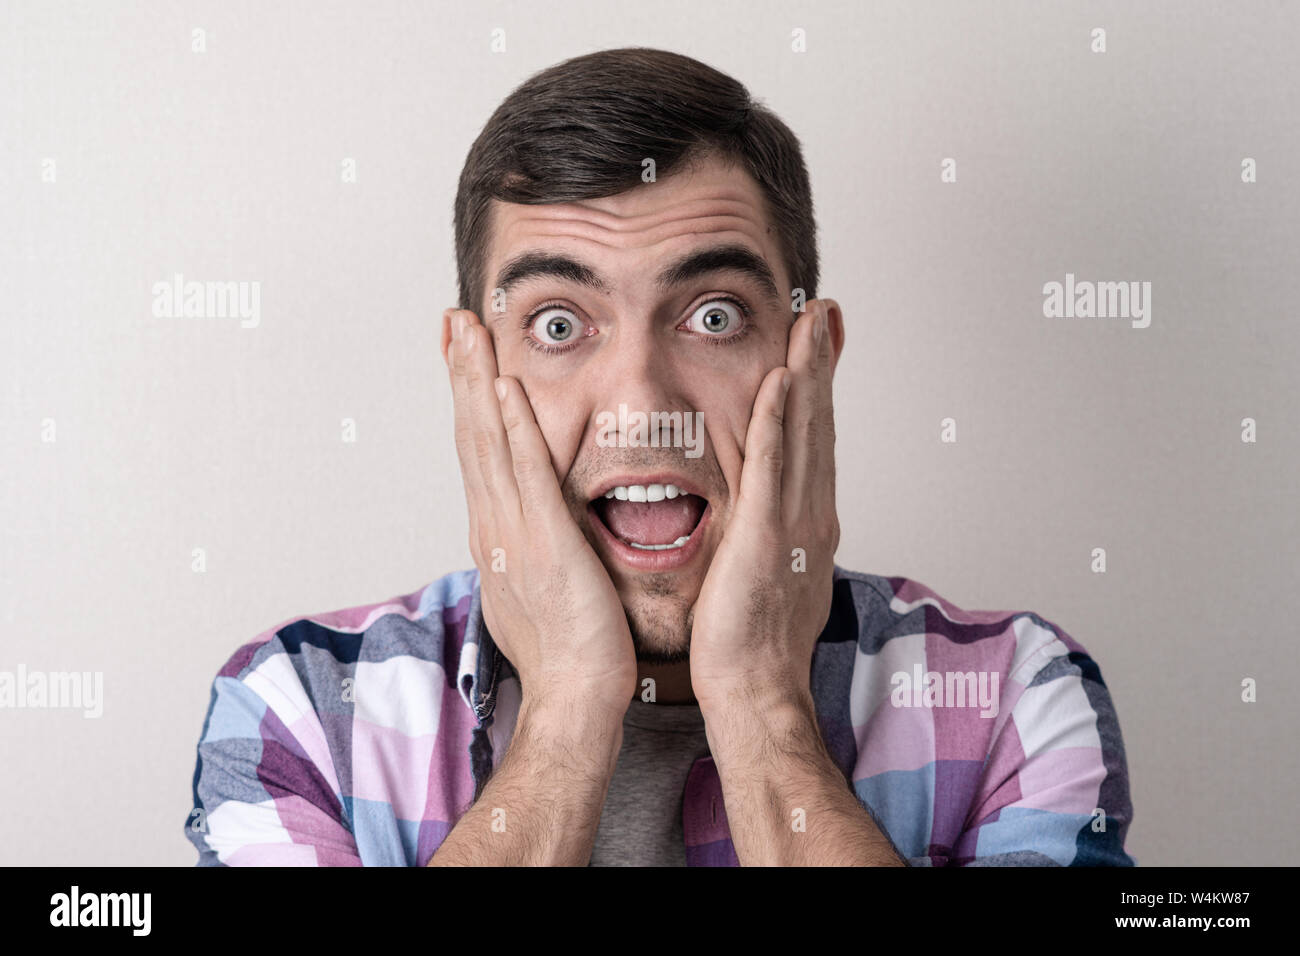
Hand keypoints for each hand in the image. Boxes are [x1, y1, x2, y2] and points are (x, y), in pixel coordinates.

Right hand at [442, 308, 636, 722]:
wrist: (575, 696)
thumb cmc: (571, 649)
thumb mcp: (540, 585)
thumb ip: (531, 546)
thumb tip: (527, 528)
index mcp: (496, 534)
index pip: (477, 452)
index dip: (467, 399)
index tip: (463, 355)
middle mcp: (494, 527)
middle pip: (471, 435)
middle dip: (460, 374)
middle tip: (452, 321)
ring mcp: (514, 534)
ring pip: (489, 443)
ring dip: (475, 382)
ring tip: (467, 331)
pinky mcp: (545, 544)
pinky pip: (527, 476)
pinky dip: (513, 429)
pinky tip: (505, 389)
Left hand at [688, 299, 839, 716]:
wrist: (755, 688)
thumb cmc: (752, 640)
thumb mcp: (767, 571)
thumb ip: (768, 532)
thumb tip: (763, 513)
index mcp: (806, 519)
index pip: (812, 440)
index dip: (817, 388)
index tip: (817, 344)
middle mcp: (810, 512)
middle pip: (818, 424)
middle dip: (822, 364)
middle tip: (825, 311)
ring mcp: (794, 523)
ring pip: (803, 434)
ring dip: (808, 373)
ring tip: (811, 322)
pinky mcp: (767, 538)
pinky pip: (772, 469)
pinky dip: (778, 422)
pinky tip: (780, 381)